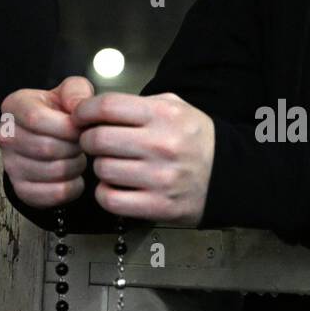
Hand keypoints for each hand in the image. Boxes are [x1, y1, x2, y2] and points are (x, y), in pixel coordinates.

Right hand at [0, 75, 94, 206]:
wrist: (53, 139)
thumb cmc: (61, 113)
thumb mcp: (70, 92)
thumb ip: (77, 91)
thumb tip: (78, 107)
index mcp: (13, 106)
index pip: (36, 118)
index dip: (66, 126)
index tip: (80, 127)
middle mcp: (5, 136)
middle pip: (46, 147)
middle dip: (74, 146)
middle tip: (81, 143)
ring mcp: (10, 165)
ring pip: (54, 171)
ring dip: (76, 165)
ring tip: (76, 156)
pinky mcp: (22, 189)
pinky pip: (56, 193)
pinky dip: (73, 186)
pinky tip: (72, 174)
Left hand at [72, 90, 215, 226]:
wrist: (229, 176)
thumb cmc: (196, 140)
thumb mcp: (176, 108)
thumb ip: (138, 104)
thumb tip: (95, 108)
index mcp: (164, 115)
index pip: (106, 107)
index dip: (83, 111)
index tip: (80, 117)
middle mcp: (162, 145)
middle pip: (97, 139)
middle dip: (88, 140)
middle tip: (94, 143)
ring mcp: (160, 178)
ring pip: (102, 170)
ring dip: (100, 167)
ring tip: (113, 164)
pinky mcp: (159, 205)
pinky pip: (111, 199)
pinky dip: (106, 193)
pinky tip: (116, 186)